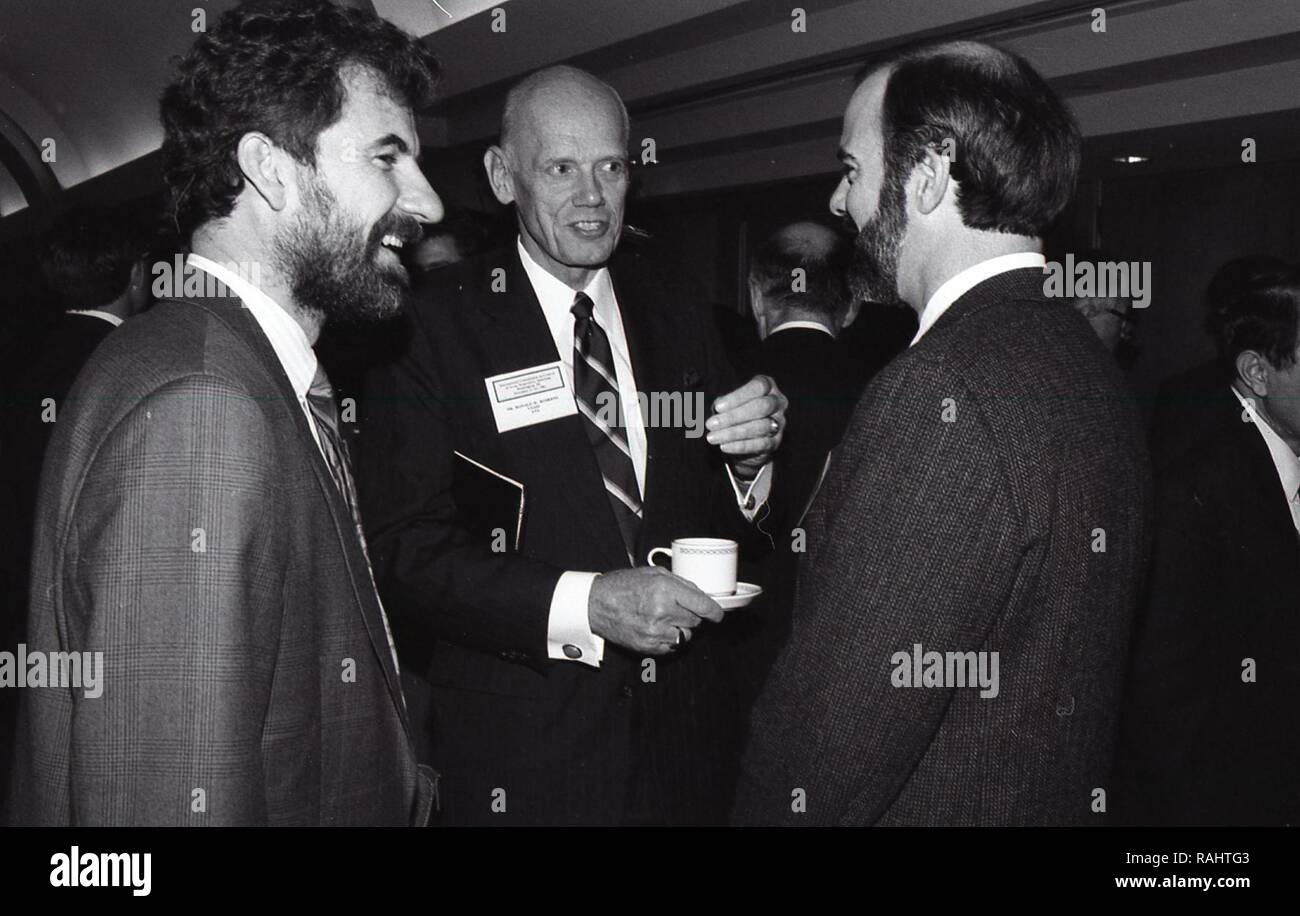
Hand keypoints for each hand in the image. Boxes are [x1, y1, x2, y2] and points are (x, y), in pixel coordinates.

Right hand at [588, 567, 723, 654]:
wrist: (595, 604)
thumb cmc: (622, 586)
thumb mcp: (653, 573)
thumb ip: (680, 583)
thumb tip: (701, 595)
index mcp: (665, 589)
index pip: (702, 605)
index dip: (714, 611)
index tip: (717, 614)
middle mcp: (662, 611)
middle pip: (695, 621)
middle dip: (691, 615)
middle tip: (676, 609)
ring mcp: (654, 631)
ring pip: (685, 636)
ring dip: (680, 629)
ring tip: (664, 619)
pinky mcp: (648, 646)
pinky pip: (671, 647)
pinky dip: (668, 640)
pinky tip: (656, 629)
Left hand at [706, 374, 786, 478]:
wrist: (745, 439)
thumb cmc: (735, 412)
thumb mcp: (729, 402)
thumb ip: (724, 402)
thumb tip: (715, 409)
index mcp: (768, 386)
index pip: (758, 387)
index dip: (738, 397)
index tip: (717, 407)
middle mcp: (778, 402)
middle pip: (762, 406)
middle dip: (734, 416)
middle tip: (711, 424)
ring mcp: (779, 423)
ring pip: (761, 426)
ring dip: (733, 433)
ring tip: (713, 437)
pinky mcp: (775, 442)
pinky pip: (760, 444)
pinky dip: (740, 446)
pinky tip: (724, 446)